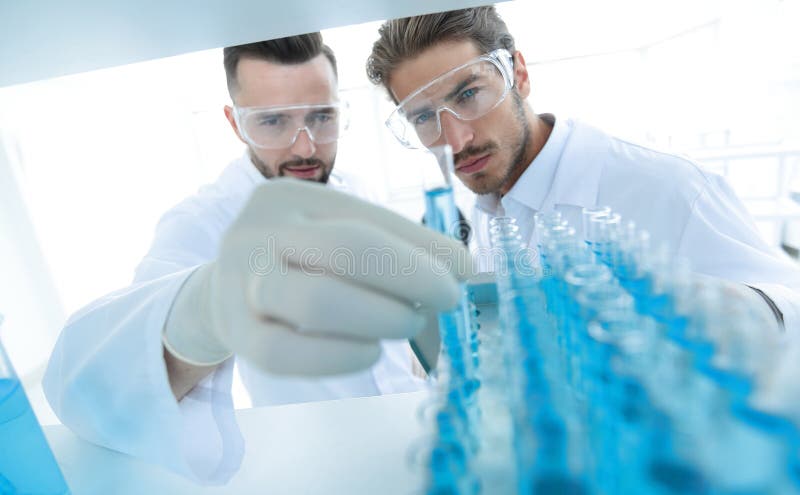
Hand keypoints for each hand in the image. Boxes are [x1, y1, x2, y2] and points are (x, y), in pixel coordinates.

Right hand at [163, 180, 469, 374]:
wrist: (221, 291)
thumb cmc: (297, 261)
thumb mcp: (332, 234)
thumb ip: (389, 245)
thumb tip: (459, 268)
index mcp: (291, 198)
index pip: (369, 220)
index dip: (426, 248)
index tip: (464, 270)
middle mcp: (261, 231)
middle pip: (349, 250)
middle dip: (414, 278)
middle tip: (447, 299)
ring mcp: (241, 282)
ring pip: (320, 302)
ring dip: (383, 318)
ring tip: (409, 324)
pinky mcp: (236, 333)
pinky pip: (287, 353)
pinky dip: (340, 356)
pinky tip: (369, 352)